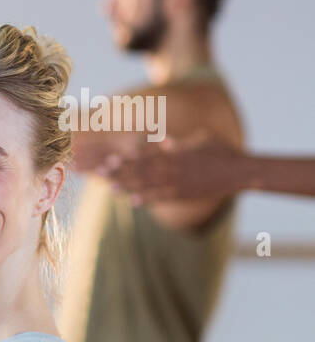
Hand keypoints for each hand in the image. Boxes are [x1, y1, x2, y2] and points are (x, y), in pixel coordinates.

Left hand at [97, 131, 244, 204]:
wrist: (240, 171)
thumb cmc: (221, 151)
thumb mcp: (201, 139)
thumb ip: (181, 142)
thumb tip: (165, 141)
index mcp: (176, 153)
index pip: (146, 155)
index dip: (126, 158)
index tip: (109, 158)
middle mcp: (174, 168)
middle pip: (142, 170)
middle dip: (120, 172)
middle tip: (101, 173)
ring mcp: (179, 183)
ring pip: (149, 185)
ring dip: (128, 186)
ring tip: (111, 188)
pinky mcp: (185, 195)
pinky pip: (163, 198)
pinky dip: (148, 199)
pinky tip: (133, 202)